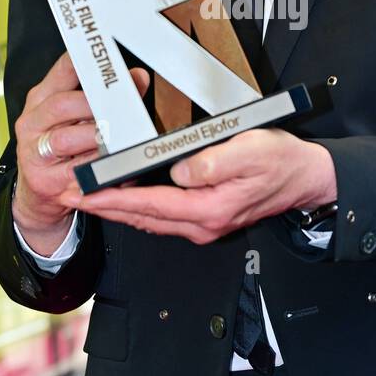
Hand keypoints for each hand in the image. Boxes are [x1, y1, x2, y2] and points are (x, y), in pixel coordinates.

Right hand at [12, 50, 149, 249]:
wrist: (37, 195)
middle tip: (122, 107)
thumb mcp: (75, 118)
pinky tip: (114, 164)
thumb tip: (139, 77)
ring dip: (96, 137)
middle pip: (61, 105)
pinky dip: (98, 167)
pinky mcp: (43, 181)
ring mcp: (34, 153)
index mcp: (40, 100)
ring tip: (119, 136)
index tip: (108, 60)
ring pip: (65, 139)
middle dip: (95, 104)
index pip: (60, 72)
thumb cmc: (62, 150)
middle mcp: (32, 123)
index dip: (84, 64)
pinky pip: (75, 171)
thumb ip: (103, 97)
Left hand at [57, 128, 336, 244]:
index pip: (147, 205)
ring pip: (148, 218)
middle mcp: (201, 223)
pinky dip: (137, 206)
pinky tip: (125, 195)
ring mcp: (203, 224)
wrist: (306, 178)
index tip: (82, 193)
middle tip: (69, 193)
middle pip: (139, 217)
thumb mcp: (249, 152)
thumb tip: (180, 171)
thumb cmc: (280, 161)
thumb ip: (213, 163)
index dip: (110, 199)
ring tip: (87, 194)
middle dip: (103, 206)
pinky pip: (161, 215)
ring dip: (116, 208)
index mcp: (208, 209)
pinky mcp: (206, 217)